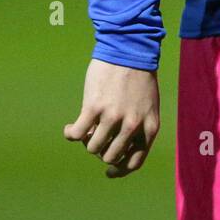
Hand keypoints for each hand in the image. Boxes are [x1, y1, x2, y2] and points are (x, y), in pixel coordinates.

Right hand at [64, 59, 159, 176]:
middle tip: (96, 138)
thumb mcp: (149, 106)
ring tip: (84, 129)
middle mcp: (132, 126)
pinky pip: (77, 134)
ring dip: (86, 141)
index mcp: (149, 127)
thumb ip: (139, 127)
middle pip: (110, 157)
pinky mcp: (94, 107)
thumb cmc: (139, 78)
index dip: (119, 170)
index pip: (134, 162)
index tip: (108, 171)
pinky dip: (71, 134)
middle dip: (101, 151)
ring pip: (92, 148)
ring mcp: (113, 117)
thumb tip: (115, 149)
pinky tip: (69, 128)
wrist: (130, 49)